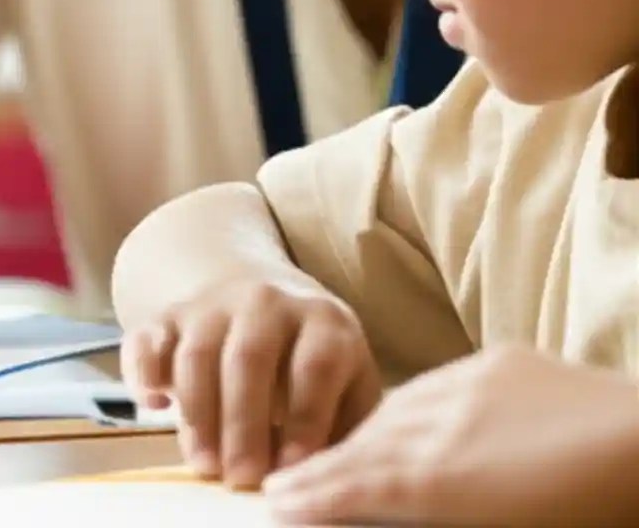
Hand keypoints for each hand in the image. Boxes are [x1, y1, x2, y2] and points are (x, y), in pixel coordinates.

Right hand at [120, 277, 381, 489]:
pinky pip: (145, 341)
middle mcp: (266, 302)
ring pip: (196, 354)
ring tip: (204, 464)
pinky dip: (142, 374)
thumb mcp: (347, 386)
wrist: (265, 302)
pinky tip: (154, 405)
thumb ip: (343, 428)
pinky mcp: (168, 315)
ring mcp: (212, 304)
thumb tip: (328, 481)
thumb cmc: (312, 367)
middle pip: (249, 359)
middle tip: (241, 478)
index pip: (315, 364)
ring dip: (197, 414)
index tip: (293, 469)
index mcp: (322, 320)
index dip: (305, 418)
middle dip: (243, 424)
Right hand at [265, 345, 638, 526]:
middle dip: (321, 465)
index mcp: (444, 479)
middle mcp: (445, 425)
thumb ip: (434, 519)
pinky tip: (396, 416)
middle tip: (282, 478)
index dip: (314, 493)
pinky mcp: (503, 362)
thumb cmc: (596, 512)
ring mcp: (473, 386)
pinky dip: (406, 406)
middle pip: (366, 446)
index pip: (360, 485)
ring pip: (395, 409)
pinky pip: (435, 384)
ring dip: (359, 435)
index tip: (278, 499)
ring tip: (331, 453)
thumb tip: (391, 514)